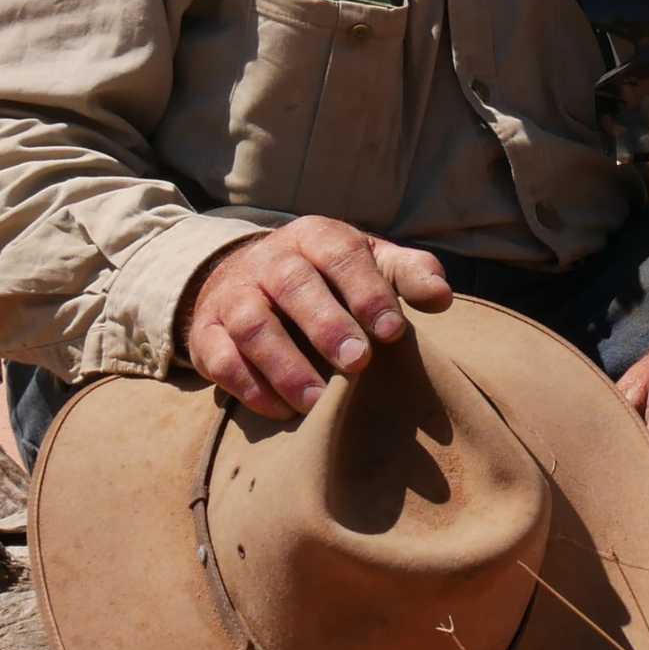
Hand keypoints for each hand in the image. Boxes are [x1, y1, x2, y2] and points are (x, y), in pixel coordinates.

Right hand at [181, 216, 451, 421]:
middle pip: (294, 287)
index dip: (367, 291)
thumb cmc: (328, 276)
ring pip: (253, 326)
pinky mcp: (206, 333)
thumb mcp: (369, 263)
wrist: (246, 276)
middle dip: (327, 326)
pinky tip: (282, 411)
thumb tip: (442, 296)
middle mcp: (270, 261)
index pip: (340, 256)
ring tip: (319, 404)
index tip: (392, 331)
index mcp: (314, 238)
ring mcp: (234, 296)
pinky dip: (249, 387)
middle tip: (359, 364)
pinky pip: (220, 359)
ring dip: (286, 366)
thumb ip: (409, 274)